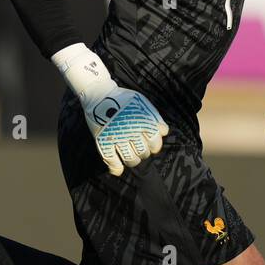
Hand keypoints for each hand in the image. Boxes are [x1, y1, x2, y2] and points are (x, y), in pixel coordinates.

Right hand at [53, 43, 168, 175]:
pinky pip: (111, 160)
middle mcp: (131, 130)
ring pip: (130, 159)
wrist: (99, 94)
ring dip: (133, 161)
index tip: (151, 145)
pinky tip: (118, 169)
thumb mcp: (143, 104)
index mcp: (143, 121)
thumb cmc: (124, 99)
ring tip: (132, 156)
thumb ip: (155, 118)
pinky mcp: (103, 141)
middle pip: (144, 153)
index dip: (155, 146)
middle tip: (140, 148)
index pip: (155, 143)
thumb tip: (164, 132)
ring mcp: (116, 137)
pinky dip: (116, 168)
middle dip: (144, 153)